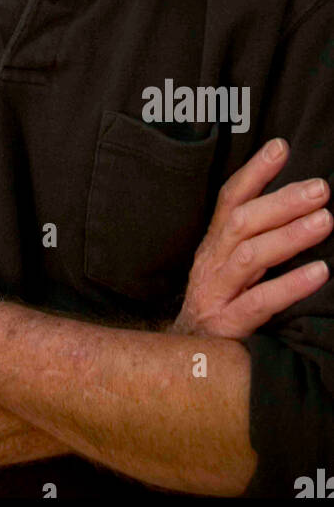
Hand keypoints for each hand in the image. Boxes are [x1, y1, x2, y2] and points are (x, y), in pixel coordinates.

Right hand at [173, 138, 331, 338]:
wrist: (186, 359)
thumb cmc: (220, 305)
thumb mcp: (230, 267)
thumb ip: (253, 238)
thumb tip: (296, 205)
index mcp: (214, 245)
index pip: (231, 199)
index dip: (255, 172)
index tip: (281, 147)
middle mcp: (212, 263)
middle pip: (243, 222)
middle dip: (282, 201)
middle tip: (320, 189)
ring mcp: (216, 293)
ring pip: (251, 256)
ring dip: (289, 236)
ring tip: (326, 221)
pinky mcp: (227, 325)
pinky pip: (260, 302)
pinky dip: (290, 285)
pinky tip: (319, 273)